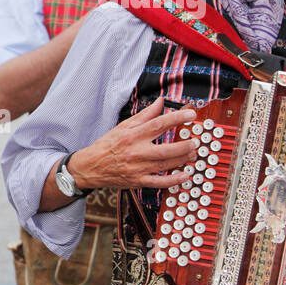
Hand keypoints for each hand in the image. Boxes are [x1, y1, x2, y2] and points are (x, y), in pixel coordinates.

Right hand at [70, 99, 198, 190]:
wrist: (89, 167)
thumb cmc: (107, 145)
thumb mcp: (123, 126)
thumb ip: (144, 115)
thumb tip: (160, 102)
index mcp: (132, 136)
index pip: (158, 125)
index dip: (177, 119)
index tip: (190, 115)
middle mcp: (135, 152)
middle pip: (165, 149)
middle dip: (184, 145)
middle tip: (195, 140)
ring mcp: (137, 168)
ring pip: (165, 165)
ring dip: (182, 159)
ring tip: (193, 153)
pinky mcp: (137, 181)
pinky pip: (159, 182)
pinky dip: (173, 180)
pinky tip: (185, 175)